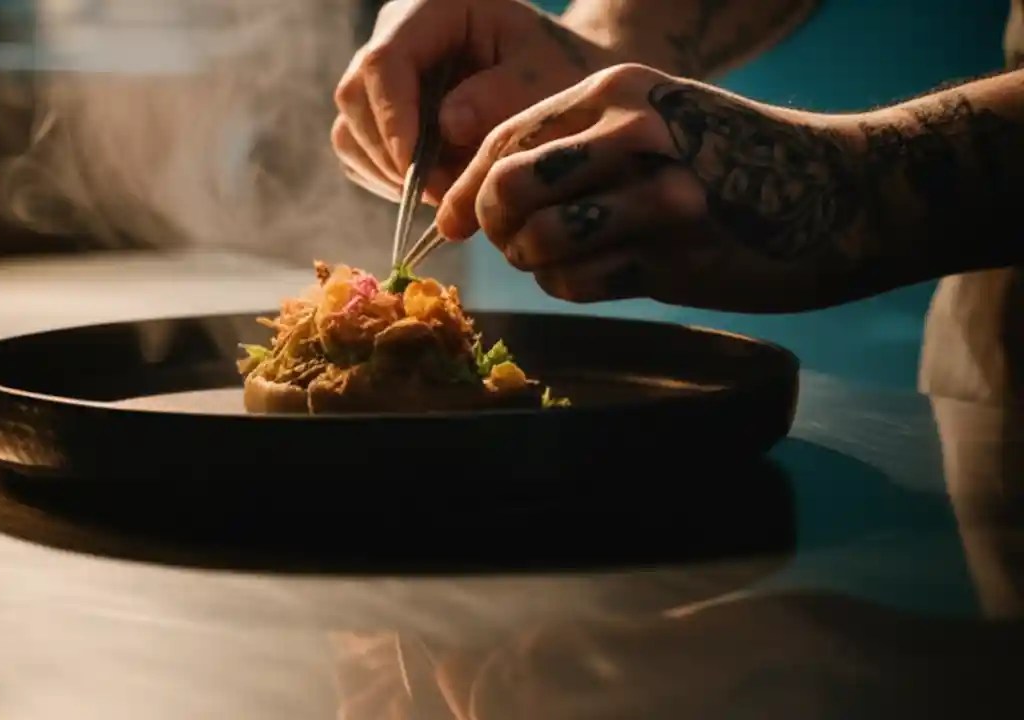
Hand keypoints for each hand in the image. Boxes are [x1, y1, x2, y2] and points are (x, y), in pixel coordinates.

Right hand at [331, 0, 616, 203]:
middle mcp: (394, 35)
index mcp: (432, 9)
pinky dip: (390, 182)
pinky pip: (359, 155)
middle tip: (445, 194)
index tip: (417, 172)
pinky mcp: (375, 113)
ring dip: (390, 175)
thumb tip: (448, 125)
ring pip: (350, 131)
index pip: (384, 62)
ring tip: (448, 192)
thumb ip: (501, 97)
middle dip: (393, 156)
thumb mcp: (544, 78)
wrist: (555, 83)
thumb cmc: (555, 72)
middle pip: (355, 97)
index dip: (393, 121)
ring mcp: (379, 75)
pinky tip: (434, 186)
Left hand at [437, 63, 883, 312]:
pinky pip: (579, 283)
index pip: (503, 138)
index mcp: (617, 91)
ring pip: (539, 240)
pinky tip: (608, 275)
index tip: (454, 222)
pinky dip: (575, 289)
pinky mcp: (678, 253)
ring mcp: (659, 193)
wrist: (839, 192)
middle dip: (496, 227)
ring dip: (536, 264)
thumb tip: (475, 198)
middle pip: (508, 188)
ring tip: (565, 260)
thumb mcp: (653, 124)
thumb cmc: (730, 163)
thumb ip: (570, 147)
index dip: (467, 188)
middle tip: (518, 243)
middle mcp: (635, 133)